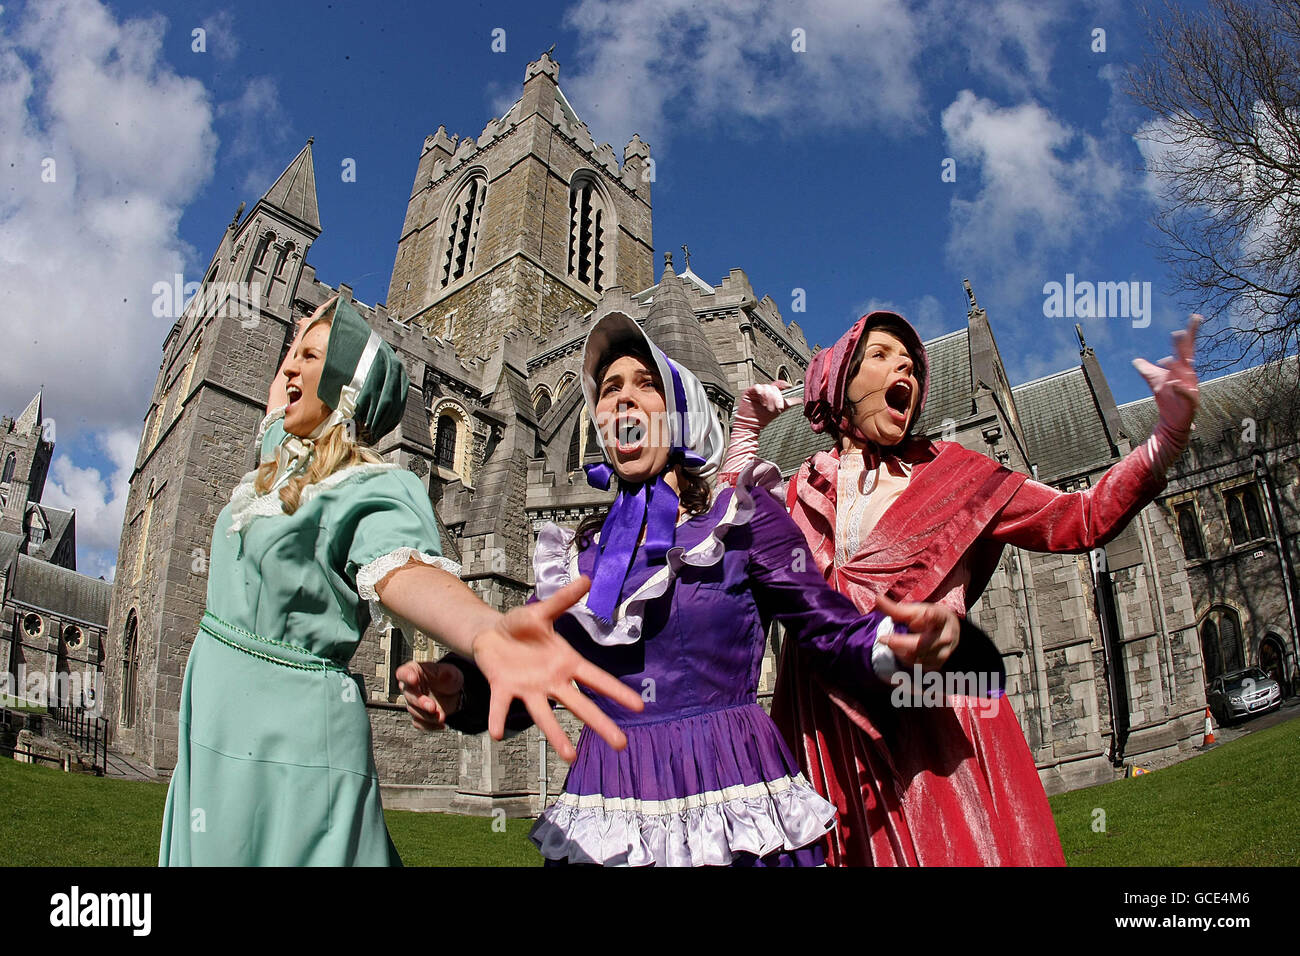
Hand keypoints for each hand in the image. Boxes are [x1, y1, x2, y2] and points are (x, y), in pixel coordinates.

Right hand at [396, 660, 464, 731]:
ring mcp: (414, 703)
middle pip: (409, 696)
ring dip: (427, 716)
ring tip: (441, 716)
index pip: (403, 673)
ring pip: (414, 712)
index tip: (413, 679)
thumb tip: (441, 672)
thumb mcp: (448, 671)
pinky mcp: (419, 716)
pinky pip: (420, 724)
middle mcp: (411, 688)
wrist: (456, 693)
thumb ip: (441, 672)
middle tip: (432, 706)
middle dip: (420, 702)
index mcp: (414, 672)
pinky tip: (441, 724)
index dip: (406, 676)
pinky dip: (431, 726)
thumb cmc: (448, 678)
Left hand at [470, 575, 644, 761]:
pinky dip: (499, 718)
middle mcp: (552, 681)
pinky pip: (502, 706)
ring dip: (556, 736)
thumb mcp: (542, 610)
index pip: (596, 679)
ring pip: (545, 715)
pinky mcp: (504, 689)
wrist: (490, 633)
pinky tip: (498, 734)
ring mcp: (529, 689)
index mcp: (565, 662)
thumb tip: (587, 578)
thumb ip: (563, 599)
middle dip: (600, 724)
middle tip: (621, 745)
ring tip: (569, 757)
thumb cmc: (520, 625)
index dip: (617, 692)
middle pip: (580, 705)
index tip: (639, 706)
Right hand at [738, 380, 792, 428]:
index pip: (778, 384)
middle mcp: (764, 391)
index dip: (784, 384)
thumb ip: (790, 404)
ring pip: (766, 388)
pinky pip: (757, 388)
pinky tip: (763, 402)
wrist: (752, 425)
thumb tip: (800, 400)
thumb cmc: (763, 418)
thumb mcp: (780, 409)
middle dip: (777, 398)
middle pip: (773, 387)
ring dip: (770, 398)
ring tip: (769, 407)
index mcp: (771, 393)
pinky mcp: (749, 392)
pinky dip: (762, 395)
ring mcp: (756, 391)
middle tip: (778, 407)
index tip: (789, 386)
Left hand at [874, 594, 959, 670]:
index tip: (926, 614)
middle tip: (881, 638)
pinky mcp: (938, 665)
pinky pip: (916, 666)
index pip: (937, 617)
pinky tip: (900, 652)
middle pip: (920, 644)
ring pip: (915, 657)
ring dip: (899, 651)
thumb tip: (878, 598)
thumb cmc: (929, 618)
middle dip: (899, 642)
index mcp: (941, 618)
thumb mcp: (916, 611)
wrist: (950, 633)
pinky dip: (905, 660)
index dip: (931, 617)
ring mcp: (943, 653)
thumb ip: (896, 608)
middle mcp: (945, 637)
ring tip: (891, 643)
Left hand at [1133, 313, 1199, 433]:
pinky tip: (1175, 384)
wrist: (1172, 421)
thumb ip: (1146, 369)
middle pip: (1187, 357)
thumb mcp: (1154, 381)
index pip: (1186, 348)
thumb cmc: (1167, 398)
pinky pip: (1187, 395)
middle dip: (1184, 346)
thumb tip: (1136, 360)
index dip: (1190, 333)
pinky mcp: (1189, 403)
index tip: (1195, 317)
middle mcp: (1188, 375)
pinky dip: (1182, 390)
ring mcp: (1190, 388)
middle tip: (1178, 333)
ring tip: (1166, 360)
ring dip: (1178, 367)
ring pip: (1185, 375)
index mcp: (1182, 368)